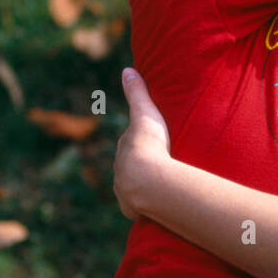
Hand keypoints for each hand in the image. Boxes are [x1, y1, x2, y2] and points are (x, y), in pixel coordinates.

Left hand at [113, 68, 171, 218]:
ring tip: (158, 189)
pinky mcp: (131, 208)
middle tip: (158, 166)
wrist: (148, 180)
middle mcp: (119, 170)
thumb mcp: (146, 113)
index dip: (140, 142)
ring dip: (142, 188)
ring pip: (132, 187)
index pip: (130, 144)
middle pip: (129, 167)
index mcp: (124, 148)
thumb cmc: (150, 144)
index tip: (151, 143)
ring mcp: (124, 190)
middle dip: (140, 166)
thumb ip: (137, 93)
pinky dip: (143, 206)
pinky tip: (154, 207)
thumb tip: (127, 69)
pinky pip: (137, 207)